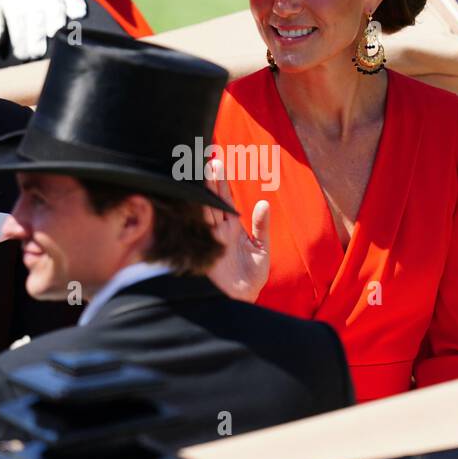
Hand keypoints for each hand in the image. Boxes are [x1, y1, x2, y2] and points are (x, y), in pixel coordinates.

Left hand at [0, 0, 86, 59]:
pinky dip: (76, 4)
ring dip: (56, 24)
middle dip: (37, 39)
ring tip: (55, 37)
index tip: (22, 55)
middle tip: (37, 55)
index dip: (20, 41)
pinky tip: (75, 16)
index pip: (17, 22)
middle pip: (36, 17)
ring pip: (55, 6)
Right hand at [204, 158, 269, 301]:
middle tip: (207, 159)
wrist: (244, 299)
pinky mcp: (205, 252)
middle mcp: (219, 230)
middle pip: (212, 201)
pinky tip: (192, 201)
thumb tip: (264, 203)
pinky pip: (200, 232)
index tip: (217, 161)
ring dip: (203, 194)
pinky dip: (196, 217)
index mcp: (232, 226)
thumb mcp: (262, 250)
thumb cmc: (253, 275)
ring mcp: (210, 239)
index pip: (225, 199)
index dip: (220, 181)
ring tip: (201, 173)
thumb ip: (262, 227)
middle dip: (209, 181)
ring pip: (205, 212)